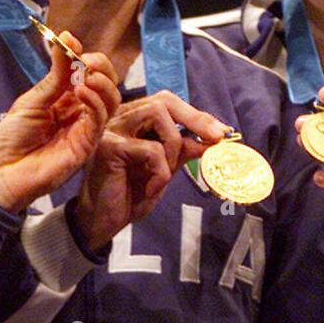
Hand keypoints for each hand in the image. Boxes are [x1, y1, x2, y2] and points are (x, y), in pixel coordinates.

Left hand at [0, 31, 119, 226]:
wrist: (0, 173)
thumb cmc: (11, 138)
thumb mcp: (34, 99)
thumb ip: (56, 74)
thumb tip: (67, 37)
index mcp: (66, 99)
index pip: (90, 73)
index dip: (87, 58)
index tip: (74, 46)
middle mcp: (80, 113)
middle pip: (107, 85)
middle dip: (101, 68)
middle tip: (87, 62)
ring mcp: (85, 130)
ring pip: (111, 102)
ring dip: (102, 84)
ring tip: (86, 76)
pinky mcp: (86, 146)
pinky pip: (100, 120)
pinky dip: (95, 102)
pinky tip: (82, 92)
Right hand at [73, 90, 225, 249]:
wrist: (102, 221)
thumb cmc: (130, 193)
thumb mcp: (165, 168)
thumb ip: (184, 150)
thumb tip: (214, 138)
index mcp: (133, 119)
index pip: (168, 102)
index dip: (196, 114)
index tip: (221, 132)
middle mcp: (120, 117)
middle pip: (163, 100)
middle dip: (195, 118)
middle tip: (215, 139)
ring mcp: (112, 129)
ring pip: (157, 116)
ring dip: (173, 147)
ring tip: (166, 172)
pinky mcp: (109, 147)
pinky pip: (151, 149)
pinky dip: (160, 172)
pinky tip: (151, 188)